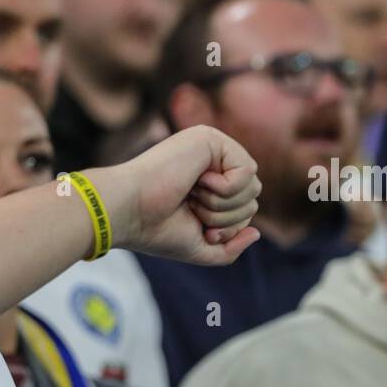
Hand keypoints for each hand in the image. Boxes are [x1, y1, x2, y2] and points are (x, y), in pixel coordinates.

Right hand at [100, 125, 261, 265]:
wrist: (129, 212)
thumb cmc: (155, 230)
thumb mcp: (200, 247)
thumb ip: (230, 248)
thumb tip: (257, 233)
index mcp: (207, 183)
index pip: (244, 208)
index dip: (229, 227)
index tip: (199, 227)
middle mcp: (210, 162)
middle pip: (252, 197)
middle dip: (227, 218)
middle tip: (193, 211)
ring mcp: (210, 147)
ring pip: (253, 186)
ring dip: (222, 205)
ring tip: (191, 198)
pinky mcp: (210, 139)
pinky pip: (247, 172)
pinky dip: (225, 190)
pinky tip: (197, 184)